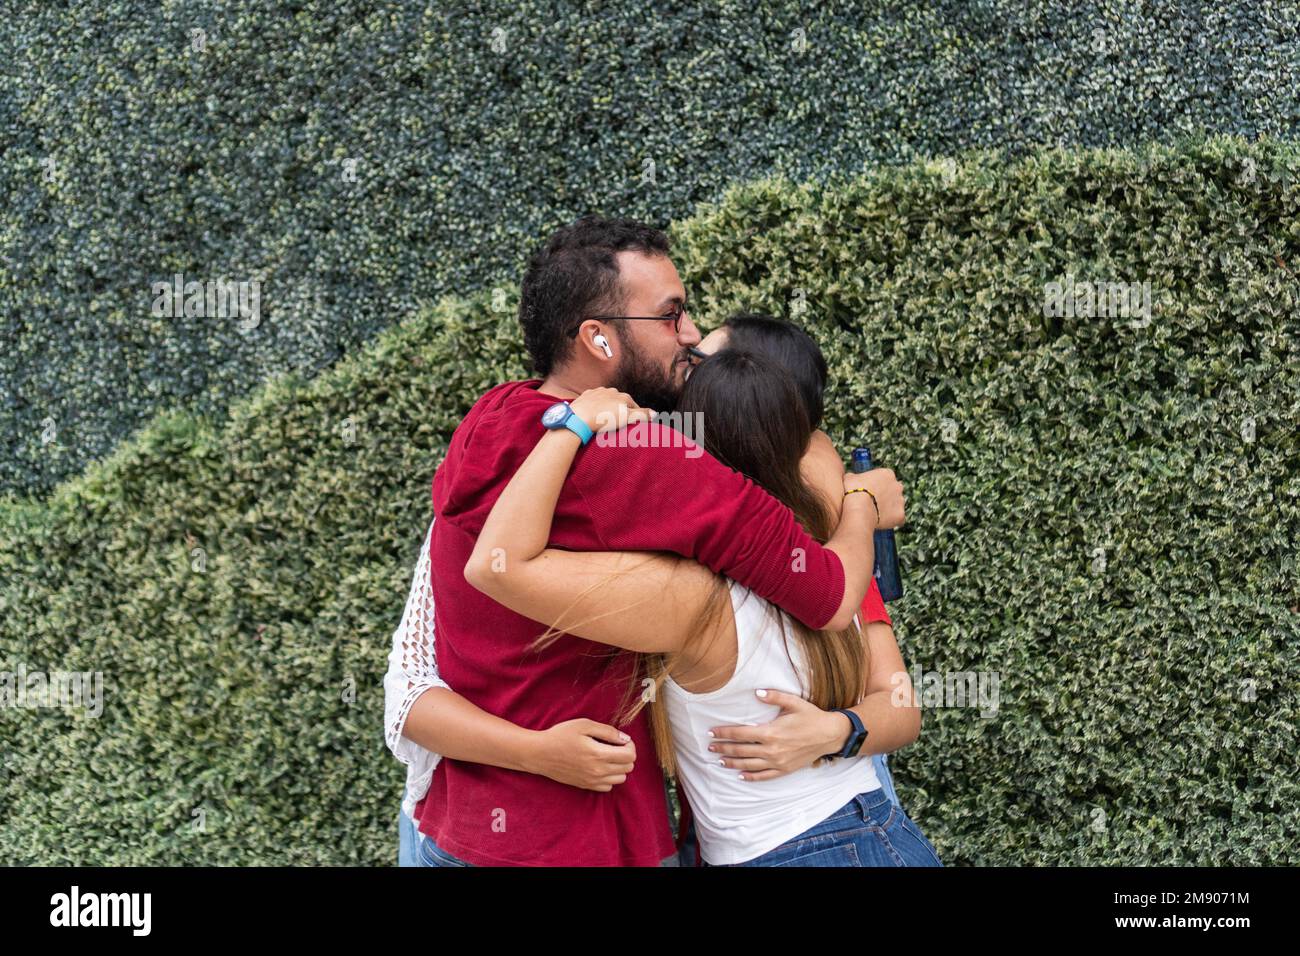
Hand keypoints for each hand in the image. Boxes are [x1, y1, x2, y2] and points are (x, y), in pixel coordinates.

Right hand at [527, 718, 636, 790]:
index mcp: (598, 755)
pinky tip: (600, 766)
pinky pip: (608, 786)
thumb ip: (608, 731)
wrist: (540, 753)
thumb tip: (625, 739)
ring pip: (621, 779)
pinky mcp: (586, 786)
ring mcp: (592, 781)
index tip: (621, 739)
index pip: (630, 756)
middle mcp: (598, 772)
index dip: (630, 745)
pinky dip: (609, 777)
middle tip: (614, 745)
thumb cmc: (560, 735)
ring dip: (619, 766)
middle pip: (628, 768)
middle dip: (626, 755)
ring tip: (607, 755)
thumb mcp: (584, 725)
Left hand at [568, 387, 653, 433]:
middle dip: (621, 411)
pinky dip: (596, 406)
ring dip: (608, 408)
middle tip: (618, 424)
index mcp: (623, 396)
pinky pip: (594, 400)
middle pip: (620, 402)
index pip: (634, 406)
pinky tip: (594, 414)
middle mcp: (611, 391)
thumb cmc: (604, 418)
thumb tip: (656, 413)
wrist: (579, 417)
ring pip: (607, 400)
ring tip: (605, 420)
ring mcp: (598, 392)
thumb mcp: (627, 418)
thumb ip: (642, 415)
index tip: (633, 424)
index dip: (635, 416)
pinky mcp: (587, 395)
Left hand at [707, 689, 851, 780]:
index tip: (711, 733)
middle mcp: (771, 750)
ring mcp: (778, 762)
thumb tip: (757, 693)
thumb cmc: (811, 716)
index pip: (740, 733)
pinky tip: (741, 776)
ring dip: (732, 763)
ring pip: (749, 765)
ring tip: (720, 762)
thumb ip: (774, 697)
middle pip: (740, 750)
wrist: (830, 735)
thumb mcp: (793, 702)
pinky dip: (751, 777)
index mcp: (770, 732)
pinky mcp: (784, 770)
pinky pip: (764, 776)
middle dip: (723, 749)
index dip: (724, 733)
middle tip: (710, 748)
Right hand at [843, 467, 905, 529]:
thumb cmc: (853, 492)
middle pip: (894, 490)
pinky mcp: (900, 515)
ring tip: (875, 513)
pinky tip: (882, 522)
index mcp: (887, 474)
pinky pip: (899, 519)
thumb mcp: (849, 478)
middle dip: (886, 495)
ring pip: (896, 504)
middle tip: (873, 502)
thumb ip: (854, 476)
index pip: (885, 478)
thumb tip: (851, 477)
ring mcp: (900, 501)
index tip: (869, 490)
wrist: (858, 510)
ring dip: (889, 508)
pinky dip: (892, 521)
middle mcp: (897, 486)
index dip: (877, 485)